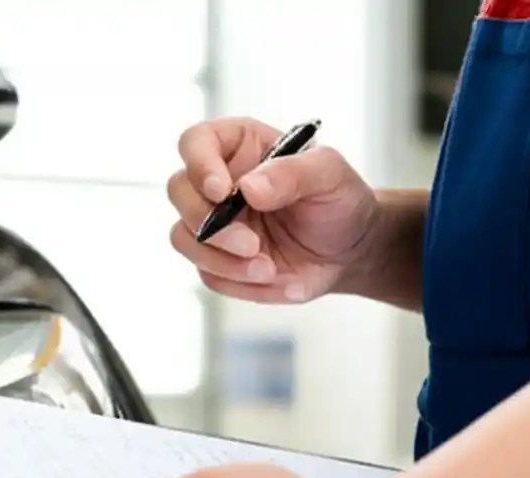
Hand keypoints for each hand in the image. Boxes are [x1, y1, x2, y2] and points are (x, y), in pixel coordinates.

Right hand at [168, 117, 380, 302]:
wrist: (350, 250)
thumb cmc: (339, 201)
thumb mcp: (330, 175)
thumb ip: (294, 173)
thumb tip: (250, 188)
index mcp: (238, 146)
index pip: (196, 142)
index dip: (199, 164)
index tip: (222, 191)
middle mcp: (218, 182)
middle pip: (179, 191)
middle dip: (208, 223)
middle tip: (249, 243)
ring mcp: (214, 223)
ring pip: (184, 238)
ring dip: (222, 261)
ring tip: (267, 268)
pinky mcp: (219, 260)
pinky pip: (209, 275)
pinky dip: (240, 284)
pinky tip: (275, 279)